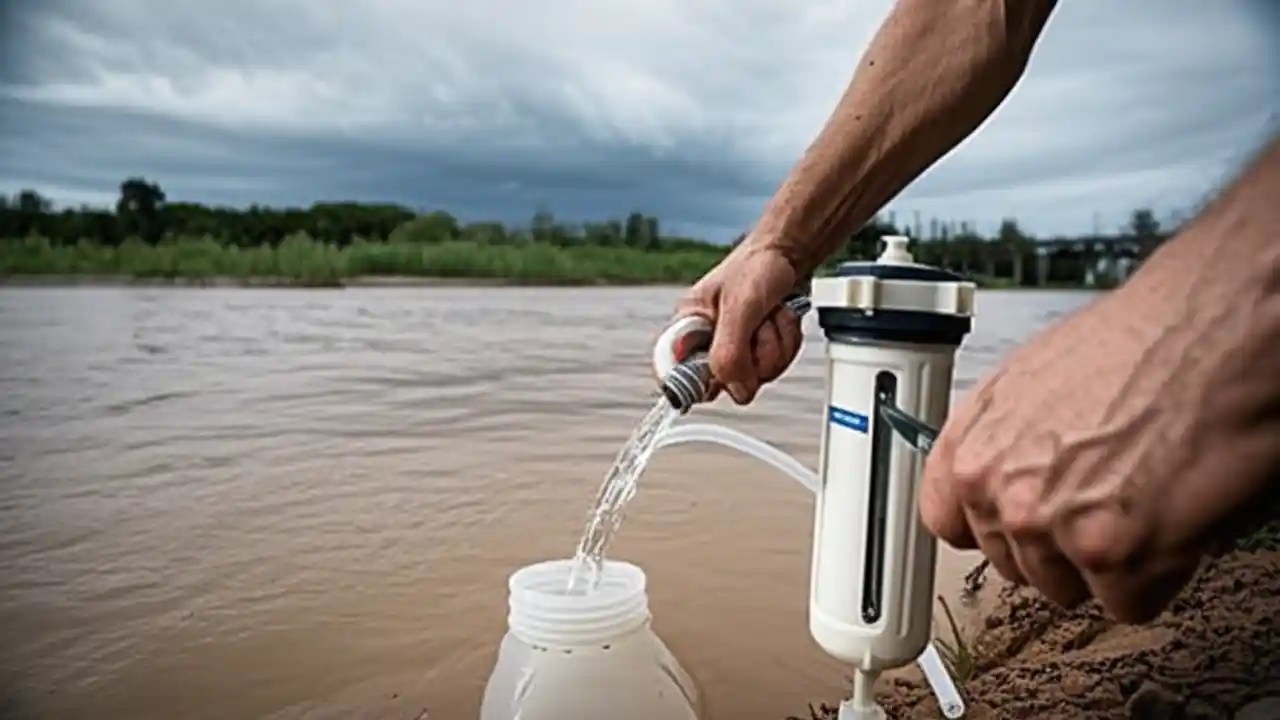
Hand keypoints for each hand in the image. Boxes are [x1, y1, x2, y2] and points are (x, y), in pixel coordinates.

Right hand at [668, 243, 803, 404]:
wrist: (790, 253)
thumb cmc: (758, 266)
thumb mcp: (740, 307)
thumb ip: (730, 352)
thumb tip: (736, 388)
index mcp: (688, 328)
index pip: (673, 376)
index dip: (693, 383)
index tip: (718, 374)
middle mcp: (707, 344)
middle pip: (725, 383)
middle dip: (753, 355)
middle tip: (757, 324)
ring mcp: (735, 350)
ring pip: (756, 377)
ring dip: (776, 344)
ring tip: (771, 315)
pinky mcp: (758, 352)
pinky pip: (775, 367)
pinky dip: (787, 341)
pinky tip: (781, 318)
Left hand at [918, 272, 1276, 623]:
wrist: (1215, 333)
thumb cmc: (1142, 344)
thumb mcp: (1032, 382)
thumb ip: (1003, 442)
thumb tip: (1003, 477)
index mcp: (972, 445)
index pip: (945, 522)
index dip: (992, 529)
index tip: (1013, 528)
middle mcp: (998, 488)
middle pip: (1014, 563)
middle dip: (1060, 542)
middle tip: (1107, 497)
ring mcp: (1050, 526)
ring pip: (1066, 588)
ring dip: (1108, 561)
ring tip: (1142, 498)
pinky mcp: (1112, 554)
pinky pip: (1127, 603)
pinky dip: (1158, 576)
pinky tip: (1170, 519)